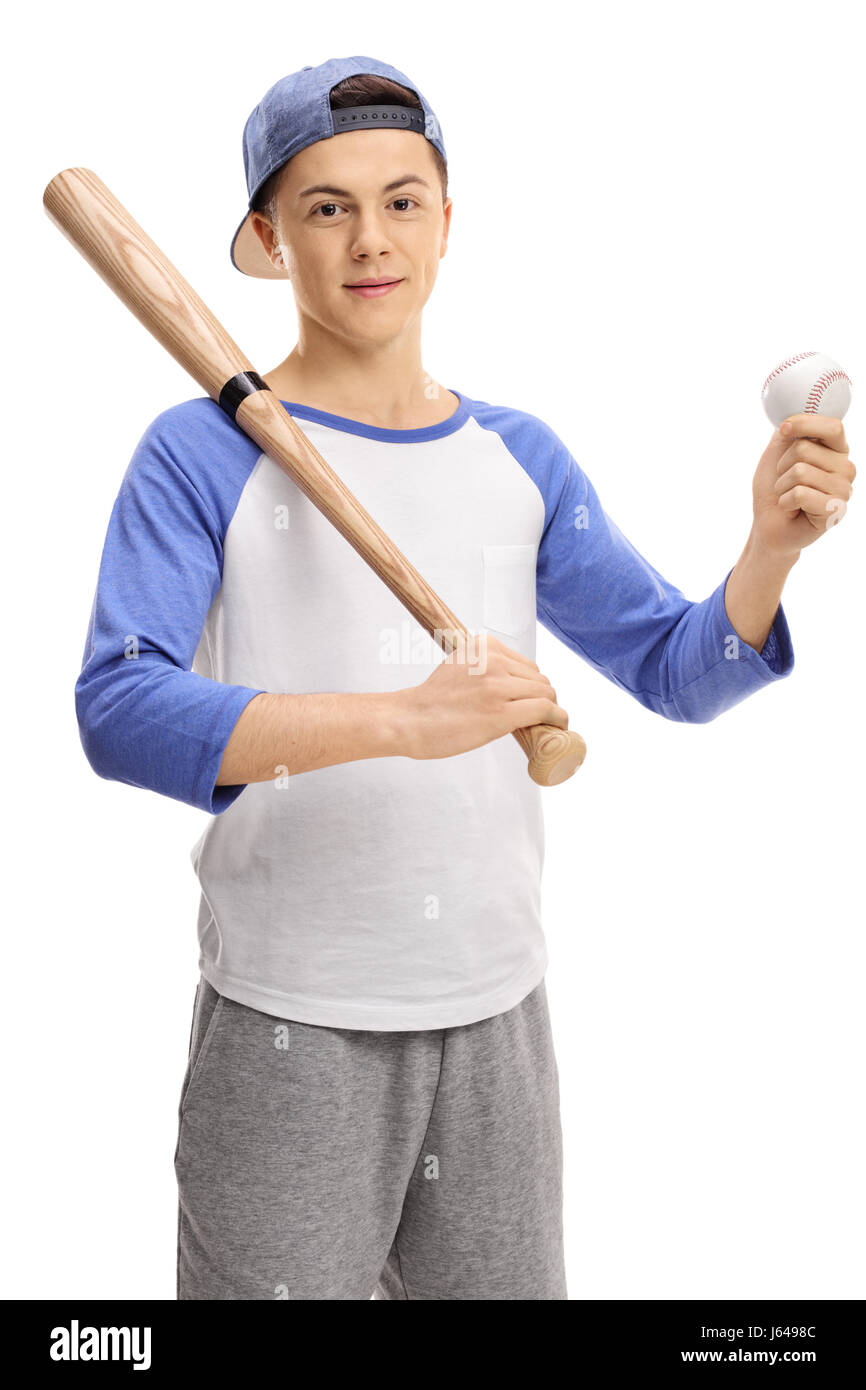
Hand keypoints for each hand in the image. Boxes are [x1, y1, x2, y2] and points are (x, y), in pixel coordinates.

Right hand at [398, 633, 568, 761]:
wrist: (410, 721)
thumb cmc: (432, 702)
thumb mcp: (458, 665)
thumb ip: (483, 664)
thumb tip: (512, 679)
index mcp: (482, 646)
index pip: (525, 664)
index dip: (531, 685)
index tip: (528, 700)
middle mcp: (492, 660)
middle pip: (538, 678)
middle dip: (542, 697)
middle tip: (537, 716)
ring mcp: (497, 685)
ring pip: (545, 692)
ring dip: (551, 708)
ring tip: (546, 723)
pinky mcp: (502, 712)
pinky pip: (544, 710)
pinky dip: (557, 718)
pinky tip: (558, 725)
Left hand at [751, 413, 855, 560]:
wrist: (768, 524)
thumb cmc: (775, 488)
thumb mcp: (778, 452)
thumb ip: (791, 431)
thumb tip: (794, 416)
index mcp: (837, 450)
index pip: (833, 426)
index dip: (804, 423)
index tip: (783, 430)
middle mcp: (845, 468)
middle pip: (805, 448)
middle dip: (783, 466)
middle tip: (786, 481)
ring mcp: (843, 490)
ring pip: (800, 471)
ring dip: (782, 486)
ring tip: (788, 496)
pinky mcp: (835, 511)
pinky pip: (801, 494)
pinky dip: (785, 501)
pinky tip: (792, 509)